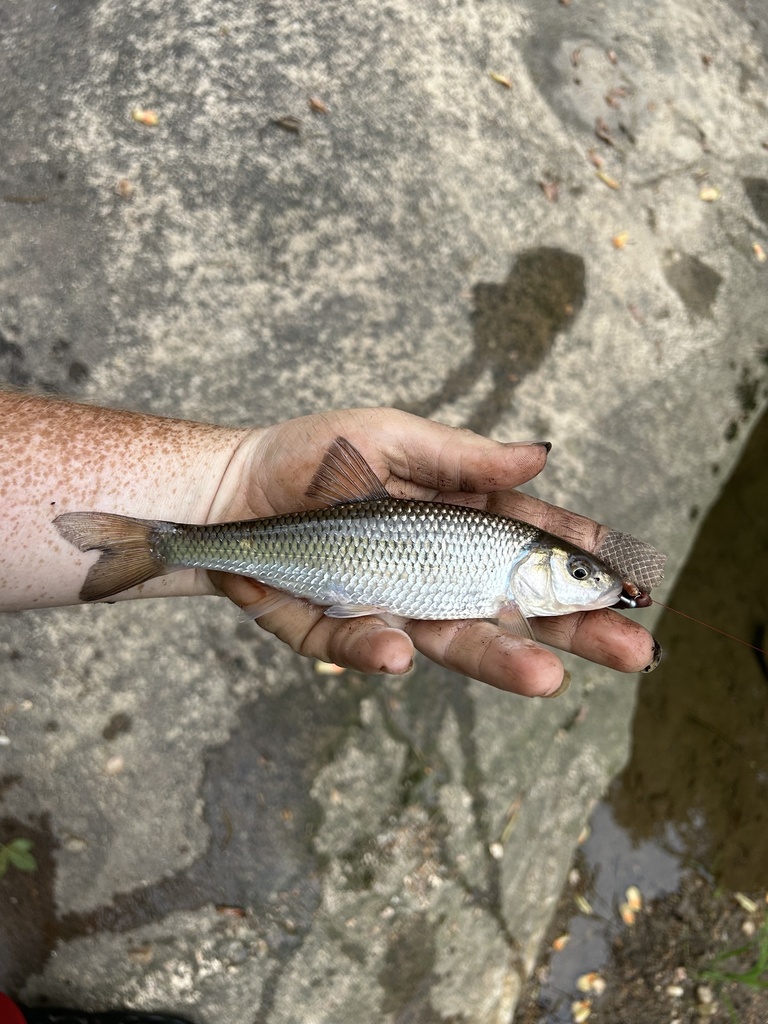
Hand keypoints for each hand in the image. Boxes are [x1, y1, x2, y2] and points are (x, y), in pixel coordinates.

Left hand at [206, 408, 656, 695]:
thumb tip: (543, 453)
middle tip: (635, 650)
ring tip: (548, 678)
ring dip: (502, 661)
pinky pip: (366, 647)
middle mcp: (437, 569)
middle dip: (574, 630)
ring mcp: (394, 606)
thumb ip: (463, 458)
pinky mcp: (342, 631)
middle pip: (515, 607)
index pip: (532, 541)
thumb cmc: (310, 458)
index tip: (629, 575)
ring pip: (457, 642)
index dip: (580, 558)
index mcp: (458, 516)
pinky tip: (398, 649)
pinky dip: (379, 648)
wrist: (225, 494)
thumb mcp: (389, 439)